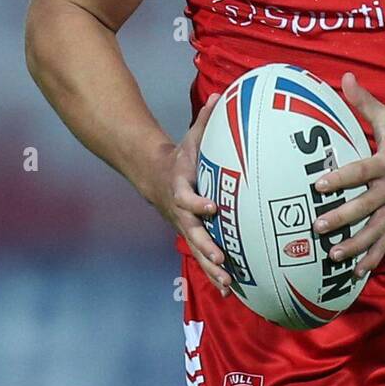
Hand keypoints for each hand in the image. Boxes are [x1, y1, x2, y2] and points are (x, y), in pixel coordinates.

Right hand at [148, 91, 233, 295]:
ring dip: (212, 269)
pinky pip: (204, 257)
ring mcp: (186, 227)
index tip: (212, 207)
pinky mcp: (192, 236)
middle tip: (223, 260)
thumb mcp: (190, 136)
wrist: (154, 176)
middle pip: (193, 234)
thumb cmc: (181, 155)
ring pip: (199, 252)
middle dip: (207, 248)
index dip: (198, 202)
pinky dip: (215, 273)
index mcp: (181, 188)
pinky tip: (230, 290)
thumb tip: (222, 94)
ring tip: (228, 285)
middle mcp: (182, 213)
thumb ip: (206, 120)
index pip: (187, 198)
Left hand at [312, 72, 384, 277]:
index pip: (361, 172)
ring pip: (375, 231)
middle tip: (318, 226)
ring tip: (333, 255)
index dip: (341, 179)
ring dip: (354, 245)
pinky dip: (372, 259)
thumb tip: (344, 77)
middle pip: (365, 206)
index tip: (319, 184)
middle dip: (342, 218)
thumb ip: (364, 103)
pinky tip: (354, 273)